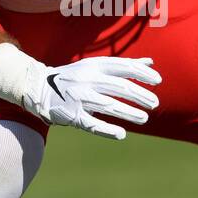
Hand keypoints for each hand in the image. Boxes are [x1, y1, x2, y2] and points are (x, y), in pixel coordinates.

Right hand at [22, 54, 161, 140]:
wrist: (40, 87)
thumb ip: (123, 65)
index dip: (142, 73)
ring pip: (108, 105)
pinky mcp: (72, 115)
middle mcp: (88, 79)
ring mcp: (79, 97)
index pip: (124, 67)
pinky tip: (121, 134)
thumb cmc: (75, 76)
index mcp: (95, 66)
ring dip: (129, 112)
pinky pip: (91, 124)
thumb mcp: (96, 65)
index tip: (158, 81)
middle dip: (140, 95)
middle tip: (155, 103)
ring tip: (144, 118)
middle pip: (119, 87)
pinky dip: (107, 130)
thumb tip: (150, 63)